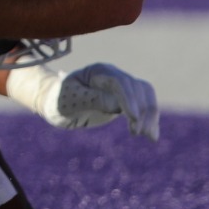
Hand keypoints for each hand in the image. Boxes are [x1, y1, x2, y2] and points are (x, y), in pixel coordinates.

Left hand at [8, 62, 159, 139]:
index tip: (133, 118)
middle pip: (137, 88)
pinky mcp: (126, 99)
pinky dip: (151, 119)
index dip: (128, 98)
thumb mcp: (71, 101)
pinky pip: (144, 105)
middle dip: (142, 109)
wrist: (56, 105)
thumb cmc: (60, 101)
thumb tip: (116, 103)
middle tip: (136, 132)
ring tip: (149, 137)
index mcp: (97, 72)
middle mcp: (113, 75)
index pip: (119, 82)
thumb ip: (92, 99)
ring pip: (145, 95)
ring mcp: (121, 87)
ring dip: (150, 115)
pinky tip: (152, 136)